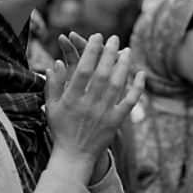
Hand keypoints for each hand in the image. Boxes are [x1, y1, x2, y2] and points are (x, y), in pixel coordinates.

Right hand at [46, 34, 143, 177]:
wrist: (74, 156)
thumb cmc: (60, 129)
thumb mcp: (51, 106)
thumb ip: (53, 84)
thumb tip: (56, 62)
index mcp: (72, 99)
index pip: (83, 69)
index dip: (91, 51)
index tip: (96, 37)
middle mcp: (89, 104)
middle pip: (102, 73)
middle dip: (108, 53)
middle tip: (114, 38)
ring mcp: (104, 113)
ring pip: (117, 84)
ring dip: (123, 65)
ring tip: (126, 50)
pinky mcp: (116, 121)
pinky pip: (130, 102)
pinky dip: (137, 87)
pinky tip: (141, 74)